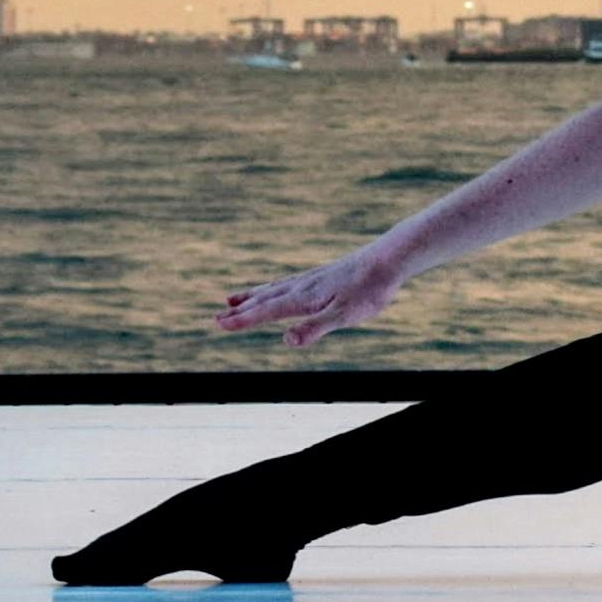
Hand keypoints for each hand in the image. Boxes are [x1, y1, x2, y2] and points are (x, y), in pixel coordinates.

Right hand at [216, 242, 407, 349]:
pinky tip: (274, 289)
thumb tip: (286, 341)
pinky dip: (271, 288)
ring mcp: (310, 280)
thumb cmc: (367, 291)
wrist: (386, 261)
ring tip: (232, 300)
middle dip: (240, 311)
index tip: (219, 324)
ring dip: (251, 297)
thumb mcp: (343, 315)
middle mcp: (301, 287)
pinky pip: (286, 283)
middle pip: (263, 300)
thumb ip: (314, 328)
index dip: (242, 320)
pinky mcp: (320, 277)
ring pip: (272, 289)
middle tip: (216, 318)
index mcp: (303, 298)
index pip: (265, 311)